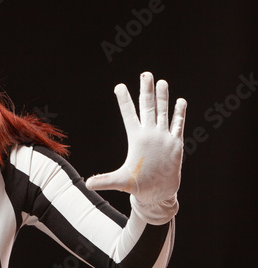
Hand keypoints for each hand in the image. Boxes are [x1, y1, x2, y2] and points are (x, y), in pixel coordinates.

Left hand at [85, 72, 186, 223]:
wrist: (157, 194)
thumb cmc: (138, 187)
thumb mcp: (120, 182)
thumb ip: (104, 180)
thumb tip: (87, 184)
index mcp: (136, 139)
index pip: (128, 115)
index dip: (124, 100)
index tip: (119, 86)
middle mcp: (149, 135)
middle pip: (147, 107)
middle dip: (146, 91)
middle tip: (146, 73)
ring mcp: (162, 137)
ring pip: (163, 113)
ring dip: (163, 97)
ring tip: (161, 81)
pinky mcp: (175, 144)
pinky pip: (178, 125)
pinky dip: (179, 114)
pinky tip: (180, 101)